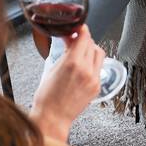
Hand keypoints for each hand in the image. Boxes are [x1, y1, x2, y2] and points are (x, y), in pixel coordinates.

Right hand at [30, 25, 103, 141]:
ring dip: (91, 49)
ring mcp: (94, 79)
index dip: (80, 29)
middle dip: (84, 39)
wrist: (52, 118)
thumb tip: (70, 41)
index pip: (84, 37)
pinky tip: (82, 66)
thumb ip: (65, 53)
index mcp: (73, 63)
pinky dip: (92, 62)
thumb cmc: (47, 97)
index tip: (76, 28)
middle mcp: (87, 70)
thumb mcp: (51, 68)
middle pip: (92, 44)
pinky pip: (99, 68)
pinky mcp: (97, 87)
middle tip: (74, 40)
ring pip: (99, 54)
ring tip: (80, 52)